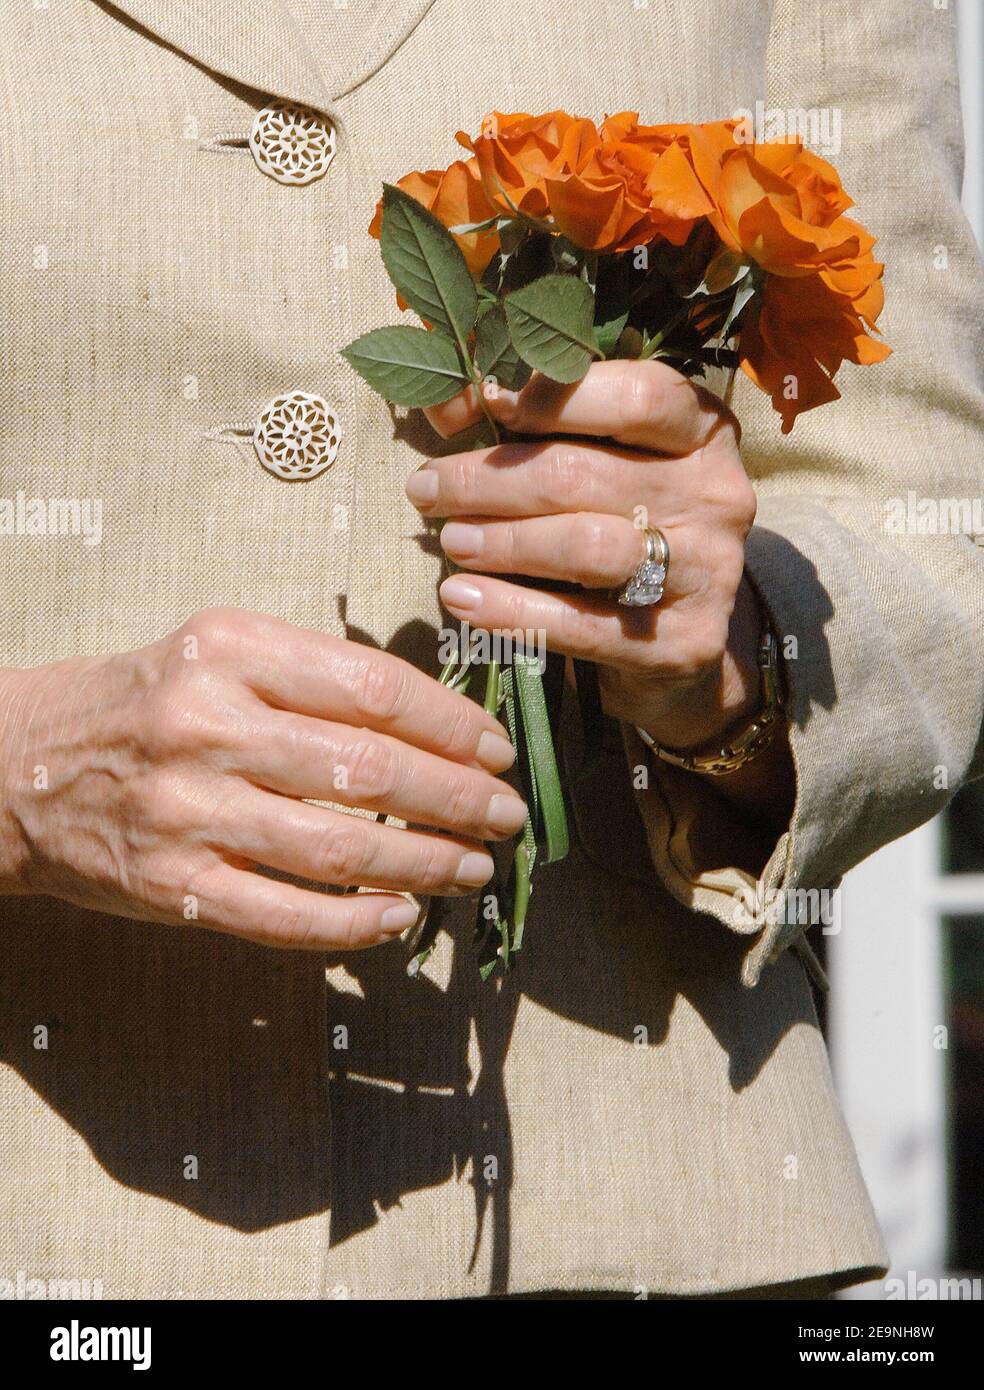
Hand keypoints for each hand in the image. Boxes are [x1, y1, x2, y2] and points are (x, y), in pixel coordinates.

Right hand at [0, 609, 524, 948]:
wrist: (18, 766)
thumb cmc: (143, 702)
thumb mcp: (218, 651)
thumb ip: (315, 675)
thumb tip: (437, 724)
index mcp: (231, 650)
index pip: (375, 687)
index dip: (454, 725)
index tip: (497, 749)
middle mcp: (208, 726)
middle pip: (371, 771)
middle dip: (460, 799)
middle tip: (505, 816)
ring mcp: (188, 813)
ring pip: (341, 850)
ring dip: (426, 864)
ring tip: (471, 866)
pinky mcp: (173, 888)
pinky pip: (287, 917)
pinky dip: (358, 924)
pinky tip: (403, 917)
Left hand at [417, 360, 792, 834]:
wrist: (672, 645)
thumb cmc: (617, 528)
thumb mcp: (589, 464)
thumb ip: (526, 425)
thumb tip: (445, 400)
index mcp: (703, 430)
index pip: (635, 395)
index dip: (554, 398)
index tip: (486, 407)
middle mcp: (717, 494)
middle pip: (586, 475)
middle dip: (491, 480)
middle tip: (427, 489)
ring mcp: (709, 570)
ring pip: (588, 547)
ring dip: (504, 542)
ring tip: (452, 542)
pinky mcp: (685, 641)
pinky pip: (584, 624)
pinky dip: (512, 610)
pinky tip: (462, 598)